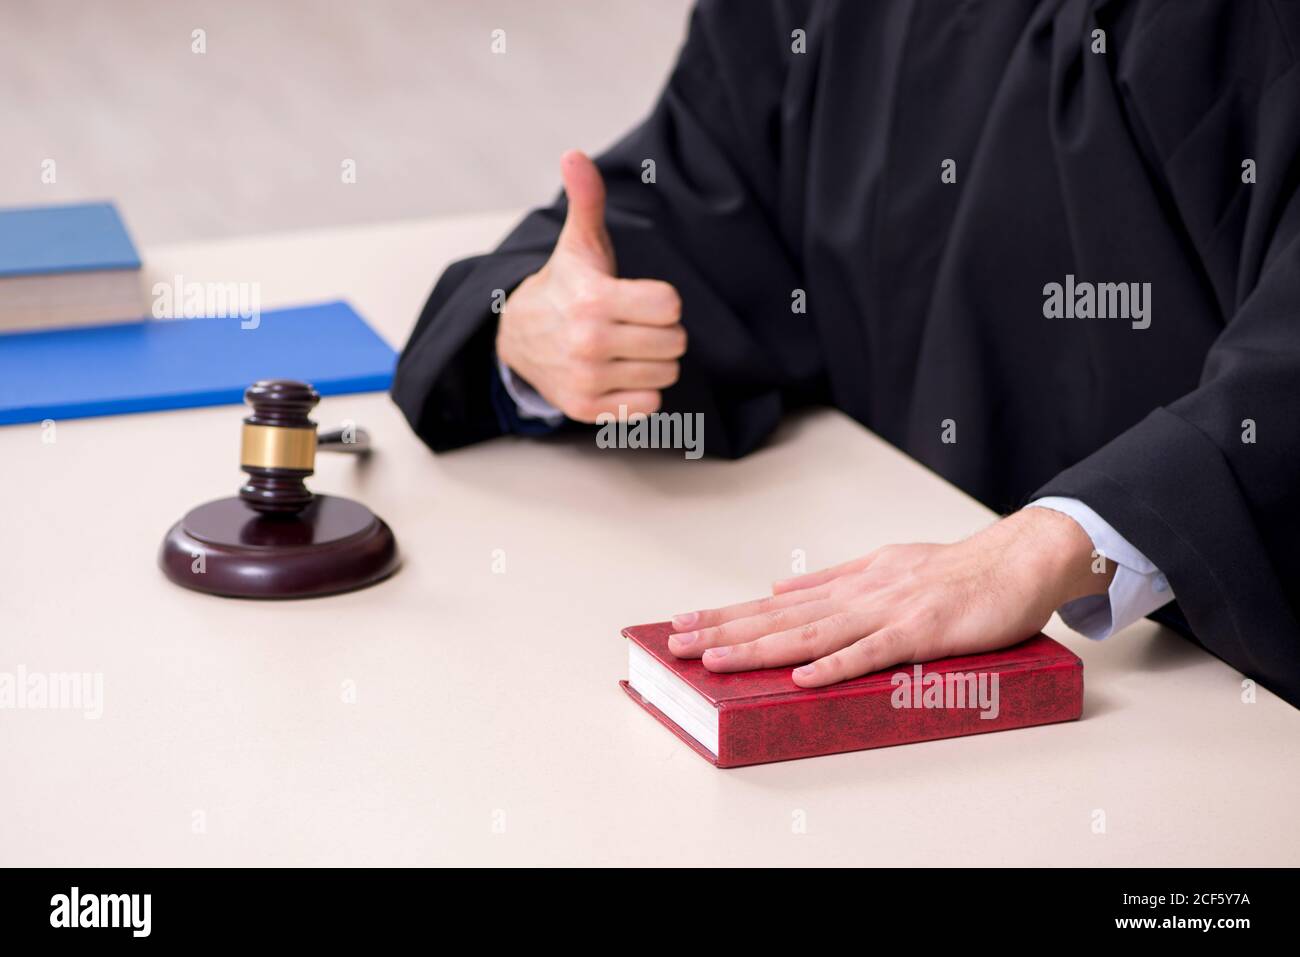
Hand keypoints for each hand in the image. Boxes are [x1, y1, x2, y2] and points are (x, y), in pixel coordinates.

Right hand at [496, 149, 685, 422]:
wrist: (517, 339)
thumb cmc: (564, 288)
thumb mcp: (577, 243)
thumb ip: (587, 200)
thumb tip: (574, 156)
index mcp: (593, 300)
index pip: (671, 305)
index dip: (661, 300)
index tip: (638, 297)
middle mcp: (589, 343)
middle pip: (674, 342)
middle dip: (661, 331)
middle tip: (633, 324)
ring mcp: (587, 380)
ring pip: (667, 375)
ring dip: (654, 362)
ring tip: (626, 348)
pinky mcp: (587, 409)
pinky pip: (649, 406)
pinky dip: (641, 392)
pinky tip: (619, 374)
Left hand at [667, 508, 1113, 687]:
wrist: (1018, 558)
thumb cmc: (956, 570)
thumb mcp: (882, 566)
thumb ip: (830, 580)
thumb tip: (777, 588)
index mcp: (848, 583)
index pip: (775, 604)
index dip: (727, 615)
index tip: (685, 624)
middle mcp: (858, 594)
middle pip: (779, 618)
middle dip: (723, 631)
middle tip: (676, 644)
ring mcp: (888, 611)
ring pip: (812, 634)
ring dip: (760, 649)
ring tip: (715, 660)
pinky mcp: (920, 630)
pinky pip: (872, 653)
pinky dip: (835, 665)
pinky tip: (801, 677)